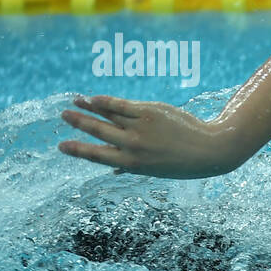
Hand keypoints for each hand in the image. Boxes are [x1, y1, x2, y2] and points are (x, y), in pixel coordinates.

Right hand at [59, 95, 238, 178]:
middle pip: (97, 131)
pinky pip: (121, 105)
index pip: (97, 156)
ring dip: (88, 107)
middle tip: (63, 115)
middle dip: (78, 123)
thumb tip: (113, 172)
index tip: (61, 146)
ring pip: (106, 115)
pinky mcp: (148, 112)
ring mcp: (139, 128)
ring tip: (75, 102)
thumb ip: (131, 167)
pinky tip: (94, 98)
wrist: (208, 150)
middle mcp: (132, 146)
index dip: (77, 150)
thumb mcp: (154, 170)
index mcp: (131, 164)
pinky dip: (105, 101)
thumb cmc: (180, 161)